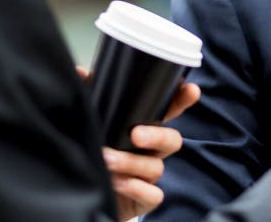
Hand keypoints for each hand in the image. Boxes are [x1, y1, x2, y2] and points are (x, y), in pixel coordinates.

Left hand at [76, 67, 200, 219]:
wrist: (88, 192)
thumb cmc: (97, 153)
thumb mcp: (94, 122)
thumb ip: (90, 97)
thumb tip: (81, 72)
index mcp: (145, 128)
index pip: (170, 111)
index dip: (182, 100)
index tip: (189, 89)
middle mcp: (152, 150)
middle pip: (173, 140)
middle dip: (158, 135)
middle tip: (135, 135)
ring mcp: (150, 175)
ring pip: (156, 167)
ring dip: (132, 163)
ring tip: (108, 161)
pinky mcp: (144, 198)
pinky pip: (153, 194)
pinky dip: (137, 188)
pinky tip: (118, 183)